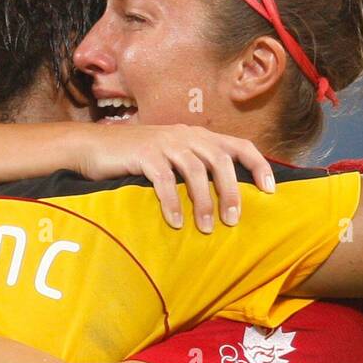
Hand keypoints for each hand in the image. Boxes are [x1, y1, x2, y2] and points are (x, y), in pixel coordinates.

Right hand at [75, 124, 275, 231]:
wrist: (92, 147)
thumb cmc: (134, 159)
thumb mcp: (170, 157)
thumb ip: (194, 168)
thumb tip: (221, 196)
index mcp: (197, 135)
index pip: (239, 145)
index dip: (258, 165)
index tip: (271, 191)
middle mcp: (186, 134)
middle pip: (221, 160)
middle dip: (231, 191)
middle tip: (234, 220)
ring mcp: (165, 143)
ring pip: (195, 170)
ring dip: (204, 202)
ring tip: (207, 228)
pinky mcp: (144, 154)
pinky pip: (165, 180)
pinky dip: (173, 203)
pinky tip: (176, 223)